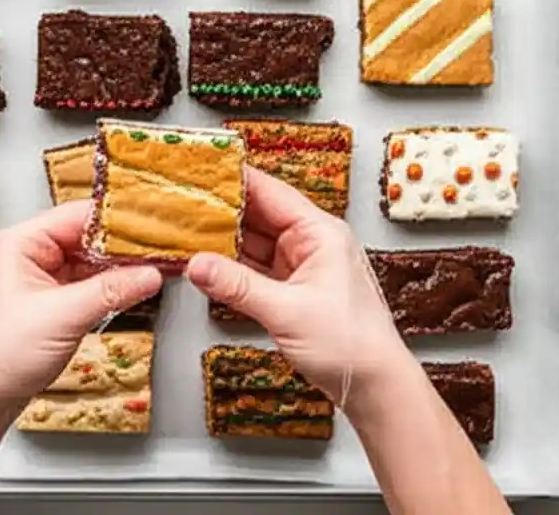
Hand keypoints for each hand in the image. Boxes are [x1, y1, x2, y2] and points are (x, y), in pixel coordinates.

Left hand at [0, 201, 162, 406]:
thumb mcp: (63, 317)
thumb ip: (111, 291)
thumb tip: (149, 274)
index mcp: (20, 243)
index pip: (78, 215)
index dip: (118, 221)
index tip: (153, 228)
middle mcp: (26, 254)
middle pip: (86, 237)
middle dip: (122, 247)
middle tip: (160, 253)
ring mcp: (36, 279)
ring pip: (87, 262)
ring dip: (117, 269)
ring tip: (151, 271)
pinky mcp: (46, 302)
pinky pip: (83, 284)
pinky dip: (106, 288)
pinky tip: (129, 291)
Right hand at [185, 168, 409, 402]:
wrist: (375, 386)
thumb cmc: (352, 344)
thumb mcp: (286, 311)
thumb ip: (237, 286)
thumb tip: (198, 265)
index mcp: (320, 233)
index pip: (269, 192)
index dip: (233, 179)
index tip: (201, 172)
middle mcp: (311, 243)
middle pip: (257, 215)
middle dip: (220, 211)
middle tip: (182, 204)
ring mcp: (301, 267)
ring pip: (253, 243)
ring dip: (222, 242)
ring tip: (186, 234)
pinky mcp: (293, 291)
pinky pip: (255, 270)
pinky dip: (232, 268)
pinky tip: (208, 267)